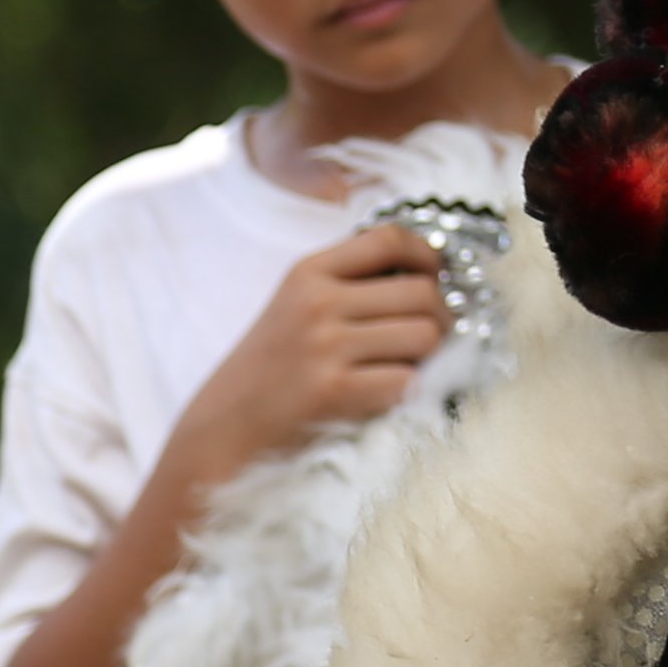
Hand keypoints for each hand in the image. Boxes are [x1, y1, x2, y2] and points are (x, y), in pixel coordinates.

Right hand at [167, 226, 445, 496]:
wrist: (225, 426)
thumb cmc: (272, 368)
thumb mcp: (297, 305)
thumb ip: (352, 283)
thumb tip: (433, 273)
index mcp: (309, 272)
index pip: (389, 240)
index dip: (428, 256)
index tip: (437, 277)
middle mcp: (317, 302)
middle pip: (422, 292)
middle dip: (442, 316)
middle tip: (432, 337)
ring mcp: (326, 346)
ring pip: (426, 335)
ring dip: (431, 356)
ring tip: (408, 366)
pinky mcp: (335, 391)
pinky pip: (410, 380)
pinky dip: (411, 390)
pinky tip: (388, 394)